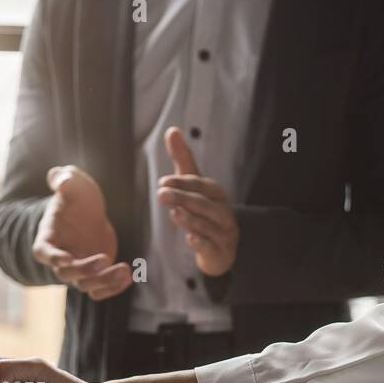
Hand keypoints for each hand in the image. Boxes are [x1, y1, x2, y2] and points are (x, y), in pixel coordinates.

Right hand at [32, 165, 132, 299]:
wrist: (88, 210)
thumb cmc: (75, 195)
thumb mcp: (71, 182)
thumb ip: (63, 179)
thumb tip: (59, 178)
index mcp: (48, 238)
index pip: (44, 253)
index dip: (54, 259)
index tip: (67, 259)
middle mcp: (60, 258)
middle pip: (66, 274)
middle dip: (84, 271)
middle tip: (104, 259)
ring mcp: (78, 268)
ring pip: (85, 285)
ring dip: (103, 282)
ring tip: (124, 270)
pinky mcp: (95, 273)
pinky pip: (100, 289)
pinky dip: (113, 288)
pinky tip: (128, 277)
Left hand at [157, 127, 239, 276]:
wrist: (222, 248)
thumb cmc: (205, 212)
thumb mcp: (194, 187)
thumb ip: (183, 160)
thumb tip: (172, 130)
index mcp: (215, 193)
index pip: (199, 184)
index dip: (182, 182)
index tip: (162, 182)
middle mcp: (222, 210)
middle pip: (202, 203)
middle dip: (182, 198)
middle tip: (160, 194)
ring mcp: (223, 232)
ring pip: (207, 224)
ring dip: (191, 219)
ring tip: (174, 213)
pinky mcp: (220, 252)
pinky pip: (211, 246)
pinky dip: (201, 243)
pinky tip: (190, 240)